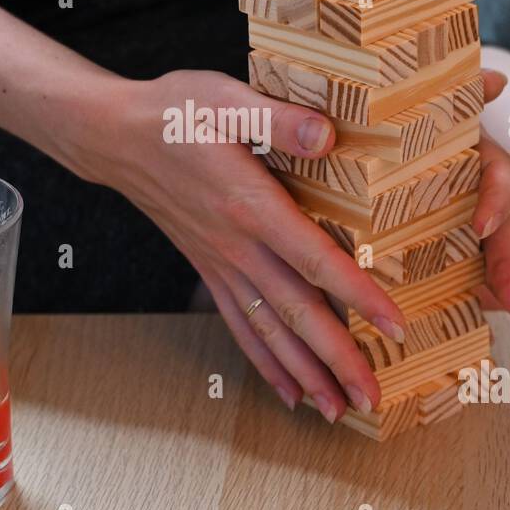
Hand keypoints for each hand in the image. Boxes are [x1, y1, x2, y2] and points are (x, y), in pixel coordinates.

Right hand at [85, 68, 509, 420]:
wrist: (116, 136)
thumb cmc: (174, 112)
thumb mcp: (226, 100)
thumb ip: (277, 120)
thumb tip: (327, 135)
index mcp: (250, 205)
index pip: (314, 259)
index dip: (357, 294)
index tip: (394, 326)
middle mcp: (237, 246)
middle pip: (296, 312)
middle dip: (336, 359)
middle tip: (372, 396)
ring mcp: (221, 263)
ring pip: (269, 329)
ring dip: (304, 372)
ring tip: (336, 409)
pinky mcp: (209, 268)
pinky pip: (239, 324)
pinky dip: (265, 361)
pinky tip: (286, 389)